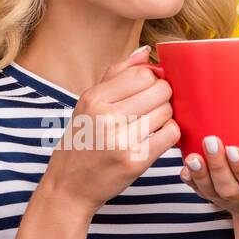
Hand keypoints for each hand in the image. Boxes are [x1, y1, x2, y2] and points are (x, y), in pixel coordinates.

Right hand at [40, 46, 178, 216]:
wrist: (68, 187)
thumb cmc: (80, 142)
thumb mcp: (87, 104)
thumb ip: (115, 75)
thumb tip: (146, 52)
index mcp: (94, 98)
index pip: (142, 74)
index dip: (152, 79)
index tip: (148, 90)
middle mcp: (106, 116)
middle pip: (160, 90)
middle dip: (163, 97)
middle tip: (153, 108)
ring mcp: (121, 140)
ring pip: (168, 111)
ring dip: (166, 117)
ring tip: (151, 124)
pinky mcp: (136, 161)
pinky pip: (170, 135)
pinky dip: (169, 134)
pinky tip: (157, 138)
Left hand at [180, 135, 238, 226]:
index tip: (232, 149)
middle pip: (227, 186)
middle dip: (217, 165)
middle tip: (210, 141)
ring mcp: (225, 199)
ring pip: (210, 191)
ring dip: (199, 174)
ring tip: (192, 156)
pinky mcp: (212, 197)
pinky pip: (199, 191)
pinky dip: (190, 181)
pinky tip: (184, 167)